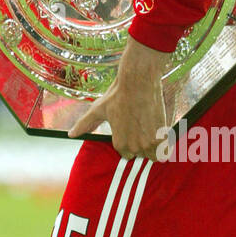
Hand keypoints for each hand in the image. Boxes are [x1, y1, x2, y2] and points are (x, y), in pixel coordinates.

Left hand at [69, 38, 168, 160]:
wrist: (138, 81)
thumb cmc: (117, 94)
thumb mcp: (98, 110)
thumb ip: (85, 125)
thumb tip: (71, 134)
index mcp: (119, 142)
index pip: (126, 155)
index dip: (128, 144)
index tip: (131, 133)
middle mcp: (134, 146)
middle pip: (139, 155)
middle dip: (140, 145)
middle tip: (140, 130)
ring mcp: (149, 142)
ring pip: (153, 155)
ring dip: (152, 148)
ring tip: (150, 134)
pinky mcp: (162, 135)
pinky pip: (165, 150)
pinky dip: (163, 144)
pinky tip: (159, 132)